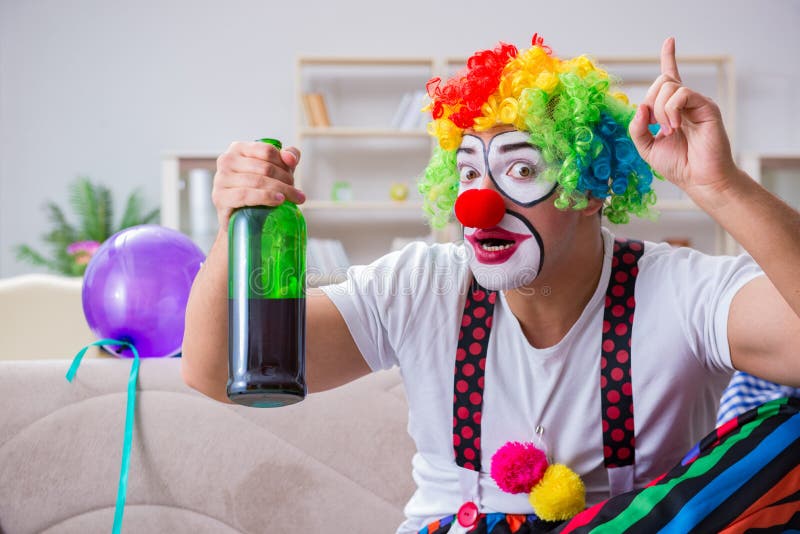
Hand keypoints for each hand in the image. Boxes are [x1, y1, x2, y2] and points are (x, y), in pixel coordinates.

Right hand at [212, 141, 304, 229]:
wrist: (241, 219)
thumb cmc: (258, 190)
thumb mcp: (275, 170)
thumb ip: (287, 156)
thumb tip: (290, 158)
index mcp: (238, 148)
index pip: (267, 151)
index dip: (284, 163)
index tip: (293, 176)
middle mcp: (226, 160)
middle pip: (265, 168)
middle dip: (285, 180)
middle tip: (296, 193)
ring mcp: (221, 179)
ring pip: (257, 181)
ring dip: (281, 190)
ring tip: (294, 198)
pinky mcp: (220, 198)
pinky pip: (245, 195)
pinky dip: (265, 197)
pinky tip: (279, 200)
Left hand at [629, 38, 740, 197]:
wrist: (699, 179)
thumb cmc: (677, 164)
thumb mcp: (646, 147)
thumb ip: (637, 128)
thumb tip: (639, 107)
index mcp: (671, 109)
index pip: (670, 76)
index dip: (669, 57)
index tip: (670, 40)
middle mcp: (684, 102)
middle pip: (661, 81)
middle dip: (651, 103)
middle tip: (658, 127)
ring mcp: (696, 103)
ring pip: (668, 86)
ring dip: (661, 110)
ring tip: (669, 131)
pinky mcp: (706, 107)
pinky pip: (681, 94)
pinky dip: (672, 110)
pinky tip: (676, 127)